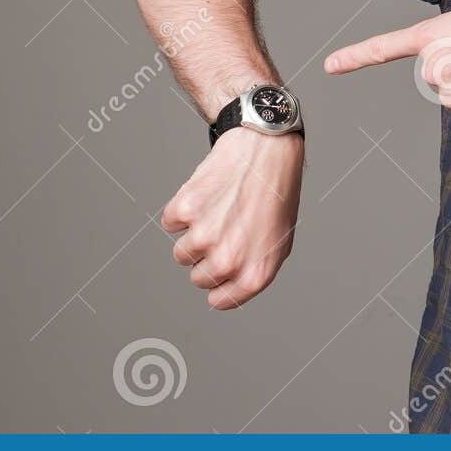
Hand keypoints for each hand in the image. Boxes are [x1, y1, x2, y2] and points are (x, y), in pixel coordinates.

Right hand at [159, 127, 303, 309]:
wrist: (267, 149)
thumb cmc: (277, 194)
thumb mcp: (279, 241)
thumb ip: (253, 271)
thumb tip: (228, 289)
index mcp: (255, 274)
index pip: (219, 301)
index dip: (219, 284)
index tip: (221, 270)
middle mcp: (229, 260)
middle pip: (198, 277)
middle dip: (208, 257)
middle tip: (227, 229)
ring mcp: (205, 235)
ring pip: (181, 253)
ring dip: (194, 233)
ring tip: (221, 208)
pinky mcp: (185, 210)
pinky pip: (171, 223)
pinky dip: (183, 210)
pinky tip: (209, 192)